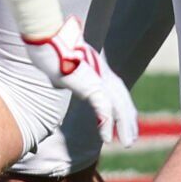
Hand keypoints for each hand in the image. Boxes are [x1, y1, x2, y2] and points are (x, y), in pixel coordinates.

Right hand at [22, 16, 138, 147]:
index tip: (127, 119)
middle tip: (132, 136)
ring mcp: (98, 77)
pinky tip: (107, 138)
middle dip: (128, 118)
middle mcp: (102, 72)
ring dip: (123, 125)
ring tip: (127, 142)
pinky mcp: (91, 84)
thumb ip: (67, 74)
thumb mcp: (63, 65)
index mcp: (98, 67)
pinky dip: (106, 123)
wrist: (48, 39)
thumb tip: (60, 80)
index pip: (117, 89)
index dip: (123, 105)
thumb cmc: (52, 49)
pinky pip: (103, 108)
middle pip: (122, 97)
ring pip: (117, 105)